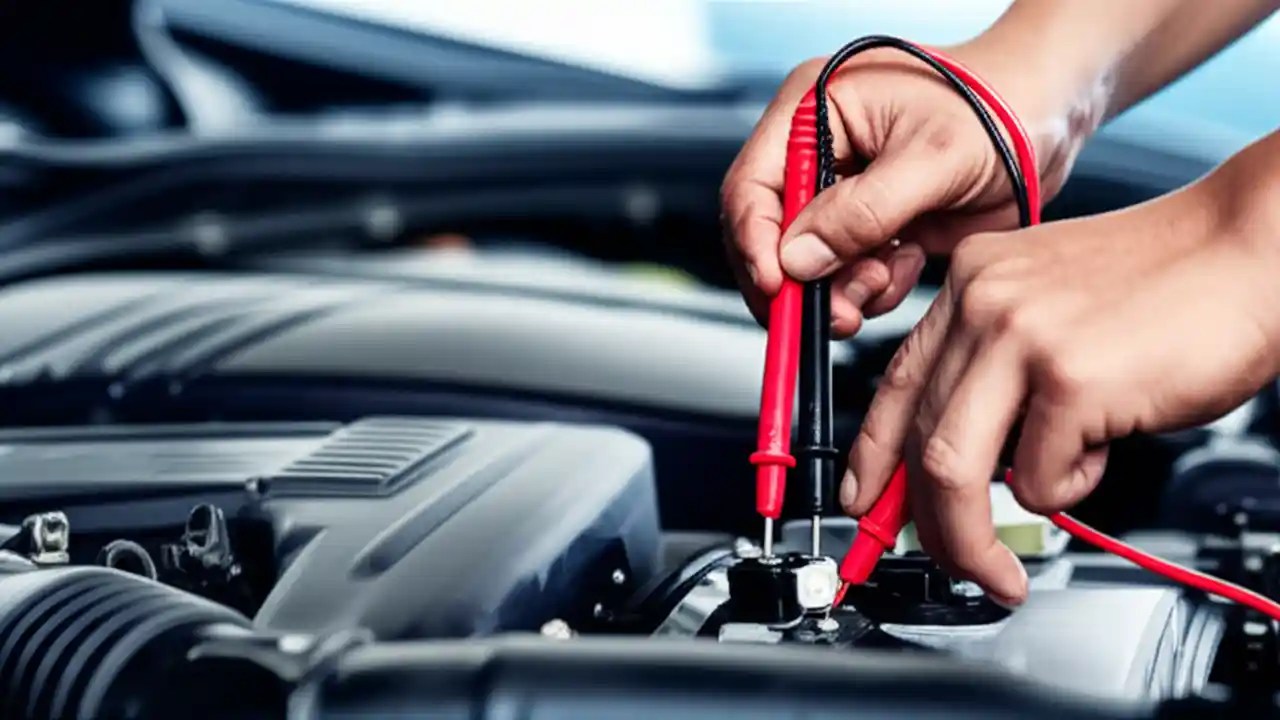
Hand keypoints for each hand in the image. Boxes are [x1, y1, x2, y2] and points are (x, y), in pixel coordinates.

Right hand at [720, 46, 1072, 336]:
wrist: (1047, 122)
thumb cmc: (998, 110)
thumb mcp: (930, 158)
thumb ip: (861, 212)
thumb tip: (798, 260)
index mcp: (812, 111)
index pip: (752, 185)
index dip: (755, 241)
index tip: (776, 285)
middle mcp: (817, 151)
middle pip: (770, 234)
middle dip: (798, 281)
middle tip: (830, 314)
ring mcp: (841, 193)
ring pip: (807, 264)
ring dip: (841, 289)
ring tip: (884, 280)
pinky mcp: (868, 226)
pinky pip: (846, 276)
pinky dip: (871, 287)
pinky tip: (906, 263)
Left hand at [842, 163, 1279, 604]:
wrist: (1253, 247)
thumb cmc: (1169, 283)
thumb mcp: (1051, 306)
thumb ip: (997, 367)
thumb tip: (958, 460)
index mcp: (971, 282)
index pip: (894, 385)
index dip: (871, 458)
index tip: (863, 503)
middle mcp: (982, 303)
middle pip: (917, 440)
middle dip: (926, 524)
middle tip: (954, 562)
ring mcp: (1022, 337)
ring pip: (952, 469)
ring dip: (970, 539)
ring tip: (999, 568)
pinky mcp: (1071, 378)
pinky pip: (1041, 478)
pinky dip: (1070, 487)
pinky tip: (1103, 448)